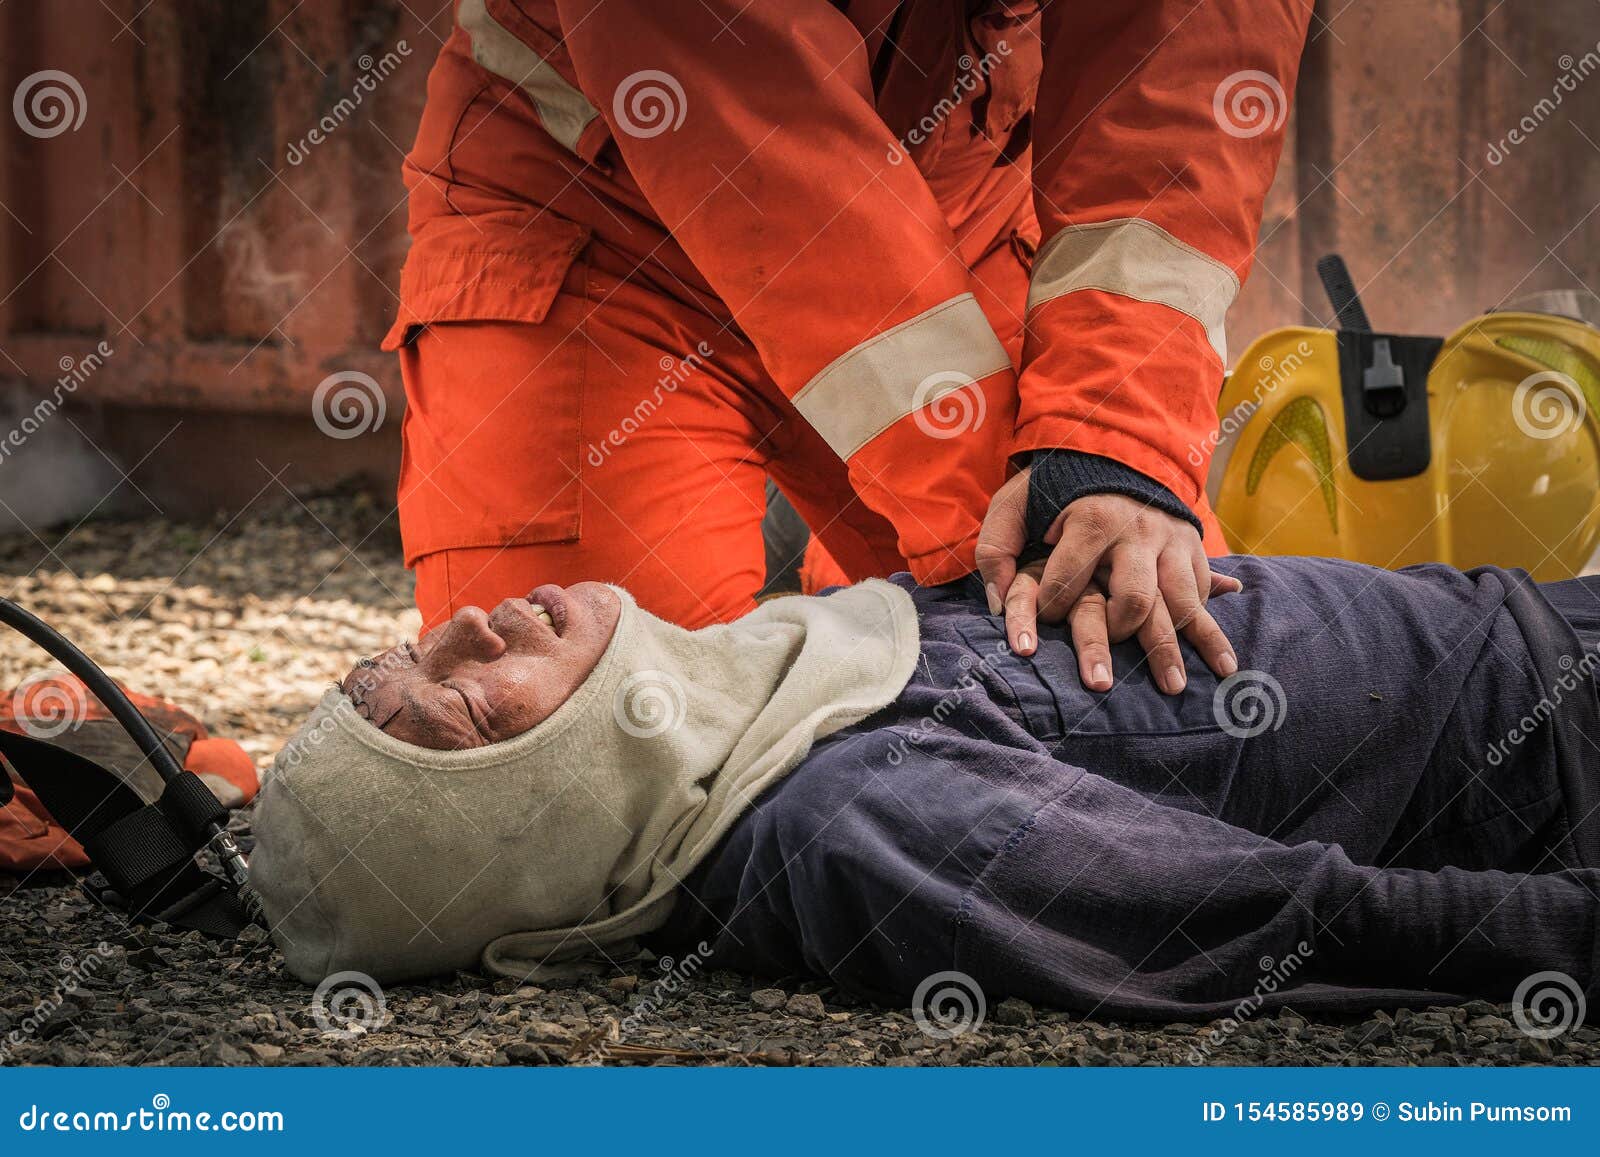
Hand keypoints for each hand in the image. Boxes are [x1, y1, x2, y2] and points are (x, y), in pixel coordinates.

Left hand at [975, 469, 1241, 693]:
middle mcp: (1136, 532)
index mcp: (1090, 520)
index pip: (1066, 583)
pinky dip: (1210, 629)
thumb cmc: (1057, 487)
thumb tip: (996, 601)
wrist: (1117, 449)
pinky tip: (1222, 663)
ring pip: (1179, 602)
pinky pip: (1201, 593)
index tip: (1041, 625)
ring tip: (1175, 688)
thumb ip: (997, 547)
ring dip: (1177, 648)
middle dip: (1117, 641)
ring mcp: (1169, 540)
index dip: (1047, 613)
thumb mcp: (1016, 502)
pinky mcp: (1192, 546)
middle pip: (1134, 599)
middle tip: (1102, 676)